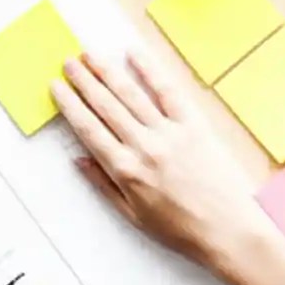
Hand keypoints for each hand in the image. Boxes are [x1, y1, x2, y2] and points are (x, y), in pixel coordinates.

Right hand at [50, 50, 280, 274]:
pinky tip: (134, 54)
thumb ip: (104, 185)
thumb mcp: (133, 216)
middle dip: (84, 81)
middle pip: (106, 106)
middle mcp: (144, 146)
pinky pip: (167, 91)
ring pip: (130, 94)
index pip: (89, 129)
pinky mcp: (193, 125)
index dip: (70, 105)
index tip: (56, 87)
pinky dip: (149, 70)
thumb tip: (78, 160)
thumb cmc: (181, 229)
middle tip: (68, 63)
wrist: (228, 230)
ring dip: (108, 71)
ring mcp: (169, 132)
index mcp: (126, 170)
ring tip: (90, 55)